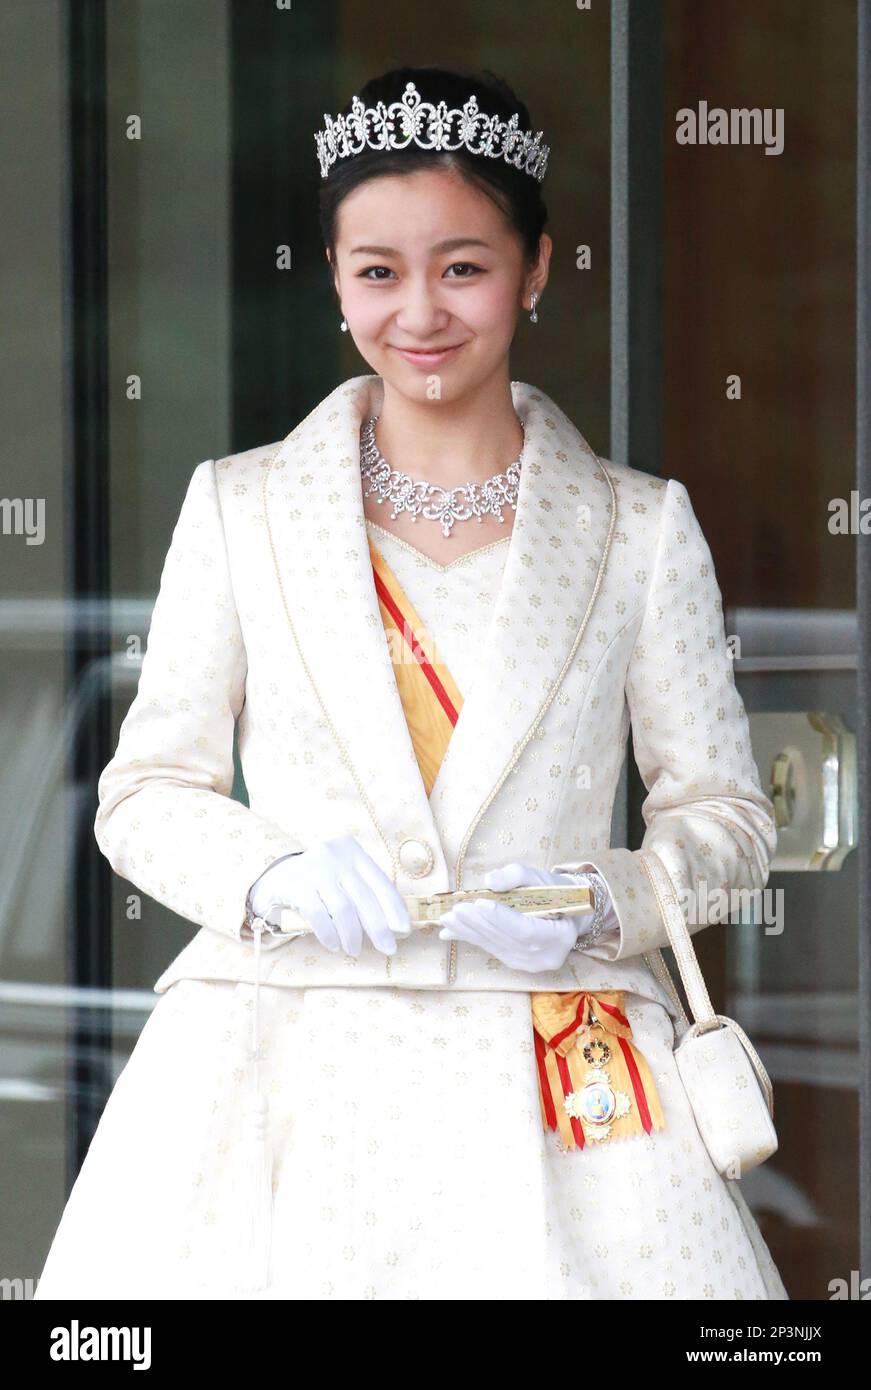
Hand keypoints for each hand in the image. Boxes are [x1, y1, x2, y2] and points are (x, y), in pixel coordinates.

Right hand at [249, 835, 412, 957]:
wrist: (275, 876)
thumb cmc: (320, 881)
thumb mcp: (344, 877)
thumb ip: (366, 894)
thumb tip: (396, 926)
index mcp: (353, 852)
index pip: (381, 882)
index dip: (395, 908)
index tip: (404, 930)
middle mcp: (335, 856)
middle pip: (365, 898)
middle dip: (379, 927)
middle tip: (388, 948)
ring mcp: (314, 869)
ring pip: (343, 909)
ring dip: (353, 935)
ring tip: (355, 950)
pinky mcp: (296, 885)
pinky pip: (318, 916)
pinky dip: (329, 934)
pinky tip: (334, 945)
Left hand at [437, 862, 585, 973]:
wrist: (568, 912)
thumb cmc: (556, 892)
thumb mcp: (541, 877)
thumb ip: (517, 875)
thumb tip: (490, 880)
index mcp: (560, 937)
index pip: (526, 930)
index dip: (501, 918)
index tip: (479, 902)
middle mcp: (544, 957)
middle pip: (505, 940)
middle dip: (478, 924)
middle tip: (455, 909)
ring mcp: (529, 964)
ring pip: (494, 946)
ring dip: (468, 931)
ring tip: (447, 917)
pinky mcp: (515, 963)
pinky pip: (490, 949)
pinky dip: (469, 938)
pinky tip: (448, 932)